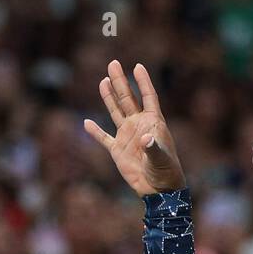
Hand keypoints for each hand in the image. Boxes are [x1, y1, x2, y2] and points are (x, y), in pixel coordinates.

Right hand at [84, 60, 185, 197]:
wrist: (158, 190)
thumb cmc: (166, 172)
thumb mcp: (161, 159)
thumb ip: (153, 147)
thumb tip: (144, 138)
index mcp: (153, 123)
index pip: (148, 97)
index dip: (143, 82)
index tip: (138, 67)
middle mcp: (139, 125)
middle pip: (128, 99)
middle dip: (121, 81)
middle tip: (113, 63)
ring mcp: (127, 136)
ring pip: (116, 112)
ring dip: (109, 96)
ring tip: (104, 80)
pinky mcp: (118, 151)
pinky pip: (104, 138)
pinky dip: (95, 132)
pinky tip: (87, 123)